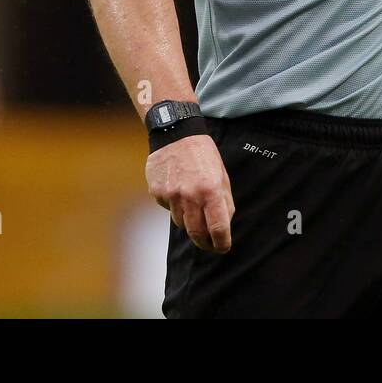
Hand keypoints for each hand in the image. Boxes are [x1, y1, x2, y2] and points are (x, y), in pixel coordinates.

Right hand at [146, 134, 234, 252]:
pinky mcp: (157, 192)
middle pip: (196, 233)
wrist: (176, 135)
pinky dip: (175, 206)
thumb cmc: (203, 155)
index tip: (223, 247)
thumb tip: (224, 225)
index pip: (218, 227)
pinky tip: (178, 189)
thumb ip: (224, 201)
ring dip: (189, 221)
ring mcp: (171, 195)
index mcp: (211, 190)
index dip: (221, 242)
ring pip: (181, 222)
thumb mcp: (221, 175)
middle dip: (204, 243)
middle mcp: (190, 195)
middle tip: (209, 245)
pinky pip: (168, 208)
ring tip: (193, 205)